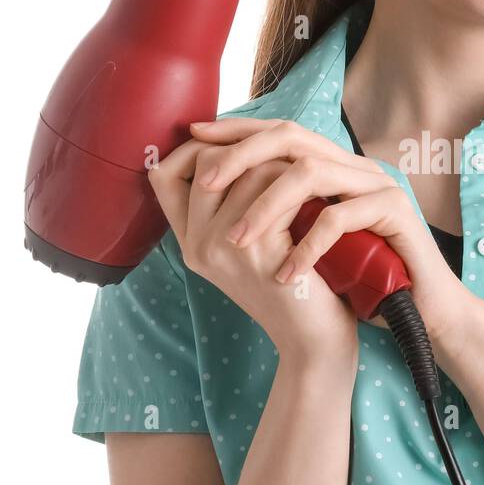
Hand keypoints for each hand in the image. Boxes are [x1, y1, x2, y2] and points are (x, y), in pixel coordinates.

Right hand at [147, 121, 359, 360]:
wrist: (315, 339)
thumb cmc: (292, 284)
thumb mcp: (249, 245)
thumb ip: (232, 207)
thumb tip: (231, 144)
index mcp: (189, 243)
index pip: (164, 176)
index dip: (194, 150)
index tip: (234, 147)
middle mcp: (197, 246)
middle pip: (206, 163)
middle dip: (249, 150)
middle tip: (287, 163)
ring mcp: (223, 249)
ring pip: (247, 170)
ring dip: (284, 165)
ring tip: (308, 183)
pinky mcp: (257, 252)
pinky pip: (274, 188)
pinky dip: (302, 186)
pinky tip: (319, 201)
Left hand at [186, 116, 477, 356]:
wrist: (418, 312)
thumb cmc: (359, 280)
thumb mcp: (308, 241)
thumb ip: (278, 214)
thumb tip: (214, 198)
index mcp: (336, 167)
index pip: (281, 130)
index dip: (237, 130)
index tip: (194, 137)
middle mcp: (357, 166)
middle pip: (293, 136)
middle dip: (242, 156)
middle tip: (207, 185)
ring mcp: (379, 184)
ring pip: (311, 172)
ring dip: (267, 207)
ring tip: (237, 241)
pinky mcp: (396, 212)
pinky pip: (342, 218)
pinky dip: (308, 247)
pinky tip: (286, 274)